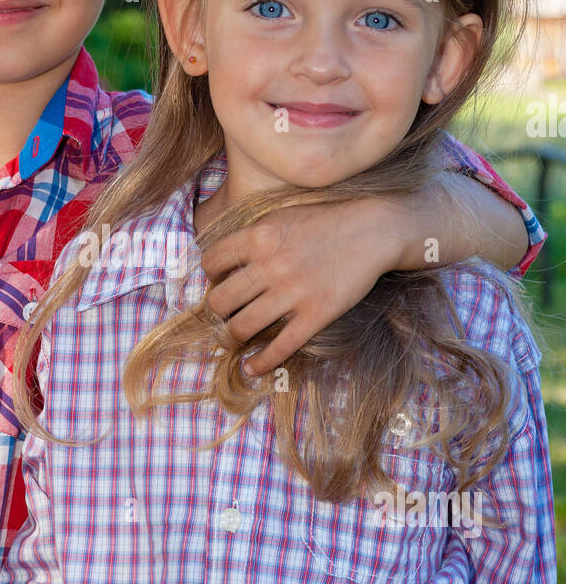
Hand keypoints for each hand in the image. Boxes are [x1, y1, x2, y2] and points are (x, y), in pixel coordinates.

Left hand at [199, 195, 406, 375]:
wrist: (374, 230)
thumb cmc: (328, 221)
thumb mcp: (282, 216)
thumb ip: (254, 236)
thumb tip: (227, 261)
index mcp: (259, 236)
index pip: (211, 262)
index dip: (210, 277)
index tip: (219, 284)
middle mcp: (270, 265)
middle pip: (220, 300)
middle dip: (216, 312)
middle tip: (223, 315)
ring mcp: (292, 292)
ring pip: (242, 327)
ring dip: (230, 338)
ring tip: (231, 340)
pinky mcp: (316, 314)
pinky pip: (279, 347)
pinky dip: (260, 362)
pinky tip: (251, 367)